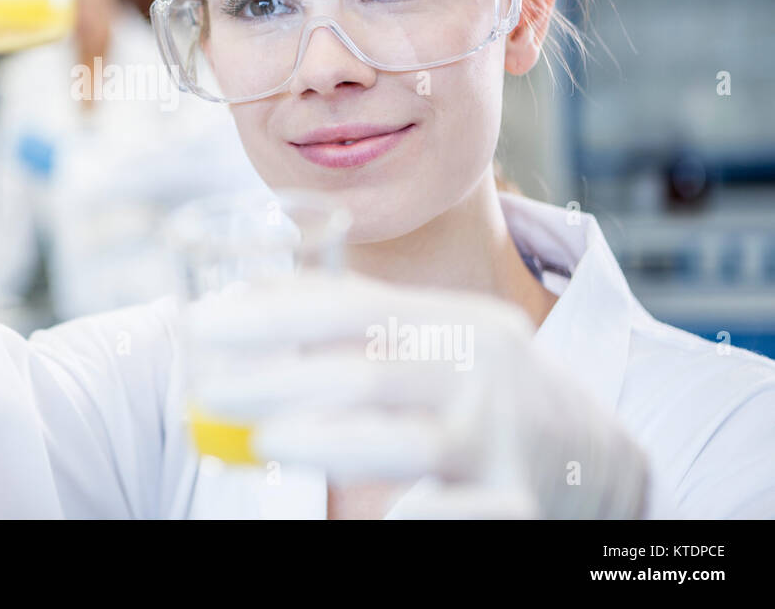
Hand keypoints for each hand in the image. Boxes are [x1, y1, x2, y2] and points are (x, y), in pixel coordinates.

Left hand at [188, 273, 650, 517]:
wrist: (608, 465)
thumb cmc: (490, 399)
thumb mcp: (442, 345)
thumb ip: (361, 322)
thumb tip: (250, 292)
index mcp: (459, 325)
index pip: (351, 308)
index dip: (270, 317)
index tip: (202, 325)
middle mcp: (487, 376)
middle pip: (367, 375)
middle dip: (276, 381)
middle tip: (208, 390)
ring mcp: (506, 446)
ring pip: (410, 443)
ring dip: (329, 442)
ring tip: (265, 440)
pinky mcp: (518, 509)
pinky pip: (456, 517)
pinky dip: (411, 517)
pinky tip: (373, 517)